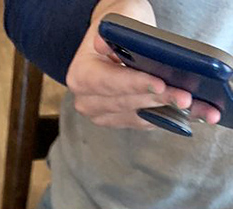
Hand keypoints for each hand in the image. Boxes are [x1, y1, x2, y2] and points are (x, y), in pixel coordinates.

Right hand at [66, 0, 220, 128]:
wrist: (115, 42)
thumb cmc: (119, 28)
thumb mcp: (120, 19)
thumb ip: (113, 30)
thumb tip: (103, 43)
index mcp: (81, 75)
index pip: (108, 82)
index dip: (135, 85)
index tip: (159, 85)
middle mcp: (87, 101)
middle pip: (126, 103)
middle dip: (158, 100)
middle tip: (184, 98)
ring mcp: (101, 115)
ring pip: (137, 116)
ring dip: (168, 112)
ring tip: (194, 107)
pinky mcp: (119, 121)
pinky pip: (144, 122)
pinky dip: (166, 117)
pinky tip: (188, 114)